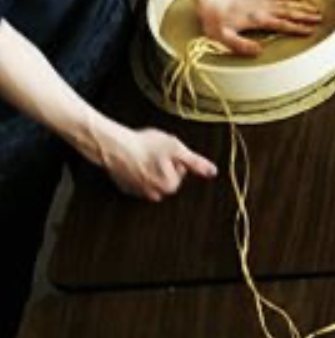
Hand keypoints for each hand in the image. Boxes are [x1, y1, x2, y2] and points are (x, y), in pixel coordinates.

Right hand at [98, 125, 216, 202]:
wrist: (116, 147)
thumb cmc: (146, 146)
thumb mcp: (177, 149)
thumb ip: (196, 163)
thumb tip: (212, 172)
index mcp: (167, 186)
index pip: (181, 175)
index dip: (176, 161)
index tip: (168, 153)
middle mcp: (152, 194)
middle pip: (167, 179)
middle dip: (165, 166)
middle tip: (156, 153)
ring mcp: (137, 191)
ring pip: (152, 180)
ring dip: (151, 169)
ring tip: (145, 155)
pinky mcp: (124, 187)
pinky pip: (136, 180)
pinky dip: (137, 171)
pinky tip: (135, 160)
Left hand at [196, 0, 322, 57]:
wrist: (211, 0)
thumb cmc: (215, 21)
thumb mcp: (222, 37)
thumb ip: (240, 46)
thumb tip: (259, 51)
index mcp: (257, 20)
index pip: (281, 24)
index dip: (296, 28)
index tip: (310, 31)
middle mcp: (263, 9)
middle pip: (289, 12)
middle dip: (305, 15)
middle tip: (320, 18)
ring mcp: (263, 2)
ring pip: (287, 3)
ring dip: (302, 6)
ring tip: (316, 9)